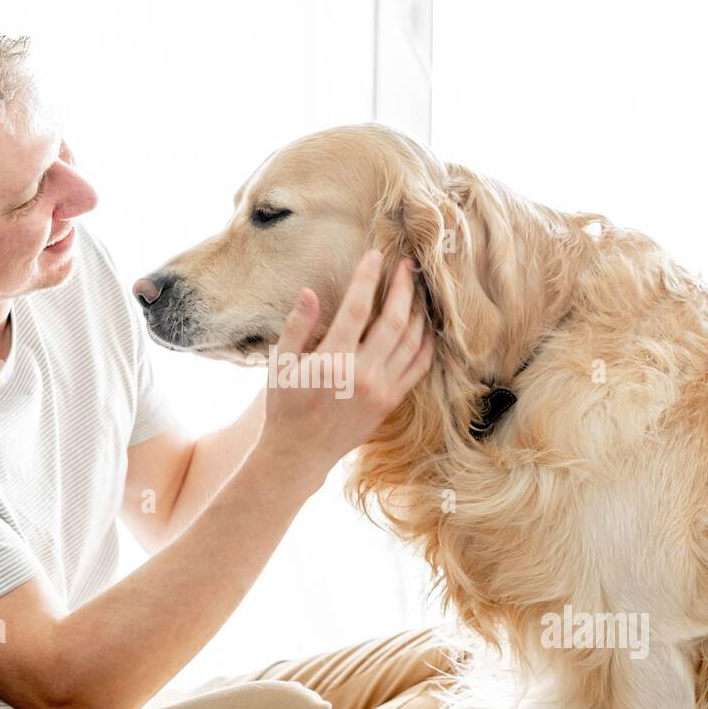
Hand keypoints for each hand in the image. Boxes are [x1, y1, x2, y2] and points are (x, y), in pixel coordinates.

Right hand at [256, 249, 434, 489]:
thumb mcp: (280, 365)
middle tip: (408, 265)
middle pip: (394, 320)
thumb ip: (296, 327)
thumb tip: (309, 292)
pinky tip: (426, 326)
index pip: (357, 308)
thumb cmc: (285, 406)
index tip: (376, 255)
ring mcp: (381, 390)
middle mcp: (362, 374)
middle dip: (404, 287)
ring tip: (419, 289)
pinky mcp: (391, 402)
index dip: (368, 277)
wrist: (300, 453)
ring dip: (419, 311)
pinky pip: (418, 368)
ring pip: (412, 342)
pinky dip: (426, 344)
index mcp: (332, 361)